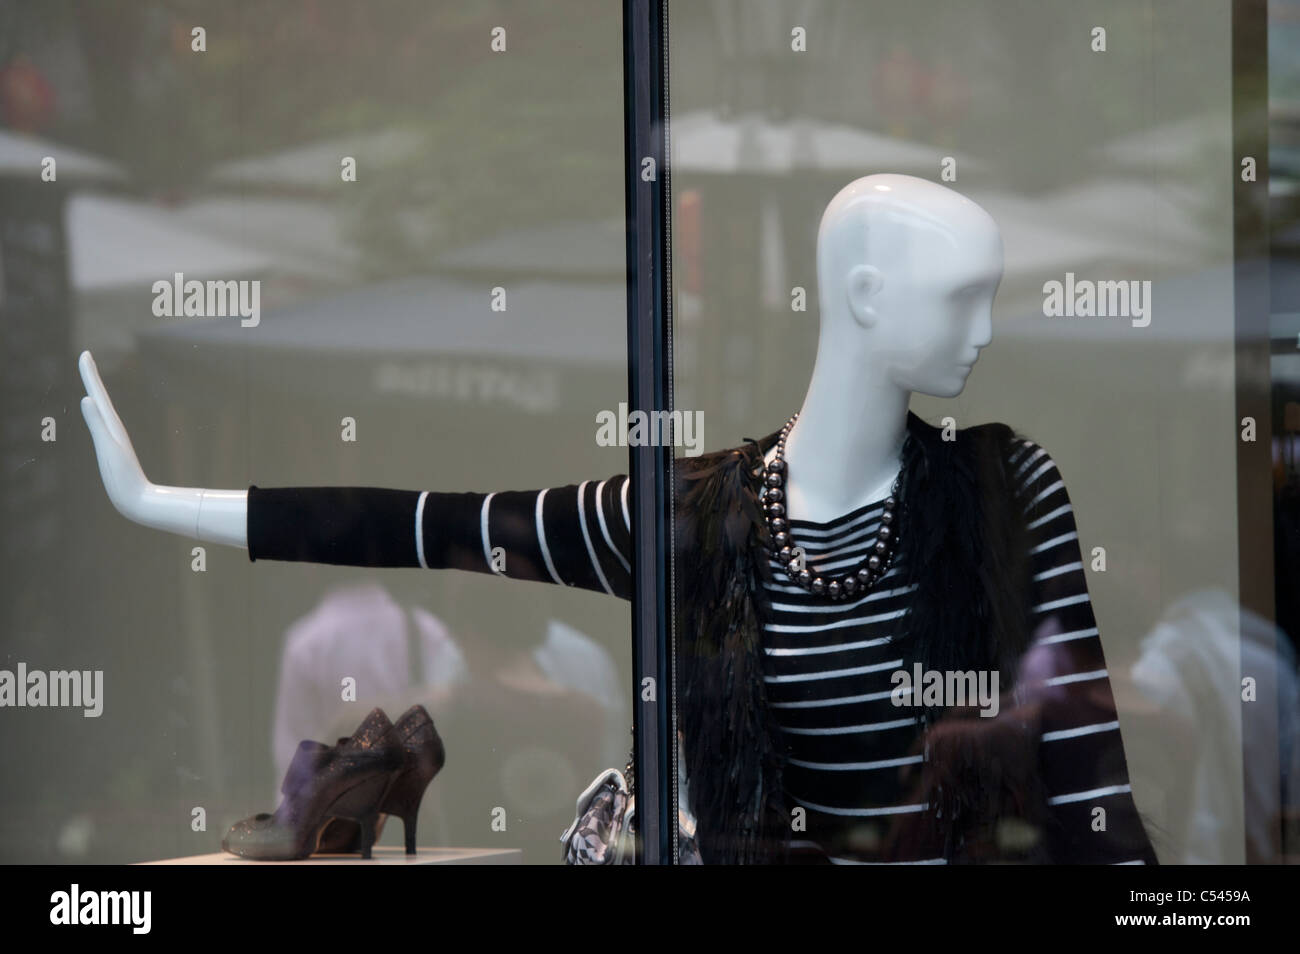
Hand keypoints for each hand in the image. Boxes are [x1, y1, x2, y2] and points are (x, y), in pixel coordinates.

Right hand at [78, 350, 151, 519]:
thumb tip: (87, 398)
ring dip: (94, 392)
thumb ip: (97, 424)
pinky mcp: (112, 449)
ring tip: (89, 379)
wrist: (137, 501)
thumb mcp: (108, 449)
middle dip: (91, 376)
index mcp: (111, 426)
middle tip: (85, 356)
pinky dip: (96, 412)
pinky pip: (102, 424)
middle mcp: (113, 429)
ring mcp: (113, 439)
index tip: (84, 353)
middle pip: (100, 397)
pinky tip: (96, 410)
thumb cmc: (123, 478)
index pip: (98, 394)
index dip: (90, 374)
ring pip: (101, 409)